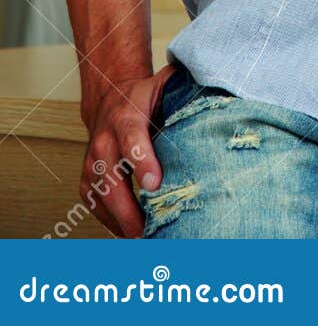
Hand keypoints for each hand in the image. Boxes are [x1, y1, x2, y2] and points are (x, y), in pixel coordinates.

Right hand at [79, 64, 177, 237]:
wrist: (109, 97)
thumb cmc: (144, 96)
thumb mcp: (165, 84)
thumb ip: (185, 88)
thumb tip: (222, 91)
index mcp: (126, 116)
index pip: (131, 139)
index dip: (142, 162)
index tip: (156, 184)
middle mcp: (103, 141)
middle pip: (112, 179)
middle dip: (129, 209)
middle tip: (149, 231)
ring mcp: (91, 163)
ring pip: (102, 198)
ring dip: (122, 222)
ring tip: (146, 242)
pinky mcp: (86, 180)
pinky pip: (97, 207)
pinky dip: (113, 224)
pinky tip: (133, 236)